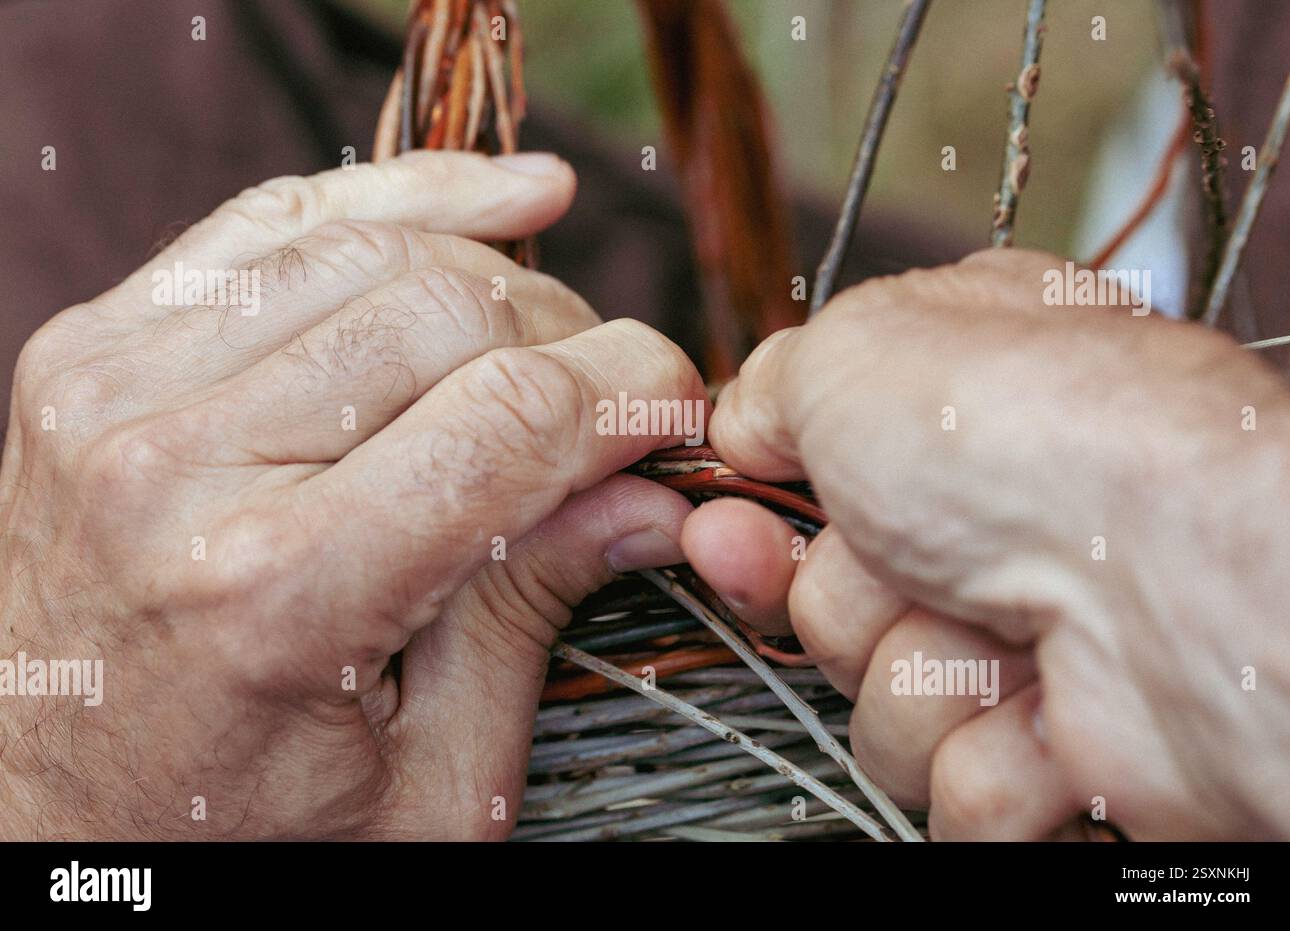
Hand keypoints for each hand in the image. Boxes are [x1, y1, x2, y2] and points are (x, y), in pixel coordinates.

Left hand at [0, 151, 705, 838]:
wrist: (38, 817)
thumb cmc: (236, 824)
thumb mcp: (426, 782)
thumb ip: (534, 614)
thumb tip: (655, 498)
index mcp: (277, 597)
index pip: (513, 418)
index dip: (631, 395)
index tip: (678, 410)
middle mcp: (179, 472)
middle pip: (454, 313)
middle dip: (577, 343)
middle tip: (616, 401)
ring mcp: (115, 392)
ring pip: (372, 250)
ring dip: (498, 276)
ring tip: (557, 331)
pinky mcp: (87, 350)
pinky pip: (272, 223)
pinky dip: (397, 196)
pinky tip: (494, 204)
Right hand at [682, 249, 1289, 839]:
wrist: (1168, 575)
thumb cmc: (1021, 434)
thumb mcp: (851, 351)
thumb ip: (770, 387)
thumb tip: (740, 426)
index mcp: (946, 413)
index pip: (806, 488)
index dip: (757, 523)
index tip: (728, 536)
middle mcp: (991, 520)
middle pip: (832, 605)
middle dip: (845, 606)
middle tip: (899, 571)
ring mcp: (1027, 634)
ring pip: (886, 704)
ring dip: (922, 680)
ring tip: (998, 633)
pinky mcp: (1057, 747)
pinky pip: (953, 787)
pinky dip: (986, 757)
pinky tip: (1044, 711)